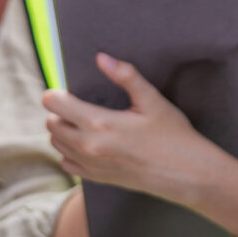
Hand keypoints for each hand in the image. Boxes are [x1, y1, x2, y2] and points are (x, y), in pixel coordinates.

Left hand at [41, 55, 237, 236]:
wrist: (186, 174)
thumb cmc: (173, 135)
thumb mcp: (152, 100)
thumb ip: (125, 76)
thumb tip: (101, 57)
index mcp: (98, 124)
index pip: (54, 104)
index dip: (56, 94)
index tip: (67, 91)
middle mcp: (88, 147)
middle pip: (51, 124)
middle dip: (59, 111)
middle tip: (78, 105)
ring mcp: (91, 165)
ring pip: (57, 144)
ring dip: (63, 131)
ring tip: (83, 122)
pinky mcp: (97, 178)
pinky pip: (67, 164)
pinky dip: (70, 152)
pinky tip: (88, 143)